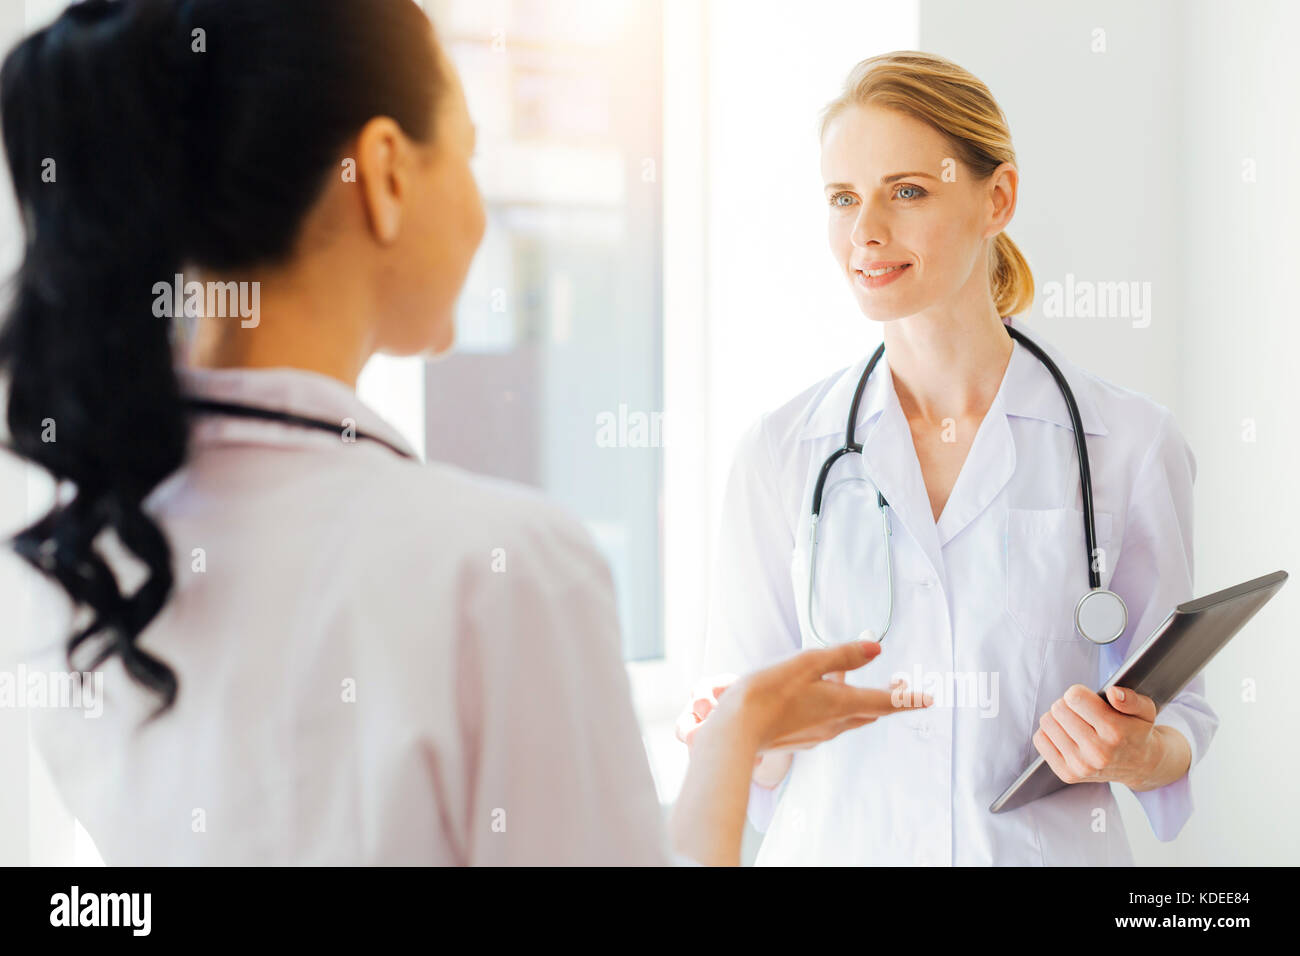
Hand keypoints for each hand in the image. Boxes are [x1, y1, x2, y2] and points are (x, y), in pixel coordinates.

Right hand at [675, 639, 931, 758]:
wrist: (736, 731)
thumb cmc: (768, 692)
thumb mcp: (807, 663)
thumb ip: (842, 655)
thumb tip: (876, 648)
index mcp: (841, 704)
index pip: (886, 702)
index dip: (908, 699)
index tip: (928, 698)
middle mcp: (834, 724)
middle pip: (870, 712)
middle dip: (886, 699)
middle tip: (898, 684)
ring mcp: (817, 735)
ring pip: (848, 717)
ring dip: (858, 701)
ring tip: (853, 681)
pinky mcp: (800, 739)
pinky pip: (827, 722)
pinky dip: (834, 707)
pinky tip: (819, 697)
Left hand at [1033, 683, 1162, 787]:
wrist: (1140, 766)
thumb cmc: (1137, 732)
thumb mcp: (1145, 710)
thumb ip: (1130, 698)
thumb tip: (1113, 693)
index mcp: (1115, 732)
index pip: (1074, 697)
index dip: (1078, 693)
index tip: (1087, 699)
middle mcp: (1097, 752)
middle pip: (1058, 708)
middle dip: (1068, 705)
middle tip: (1082, 713)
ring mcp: (1080, 765)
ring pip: (1047, 722)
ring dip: (1058, 718)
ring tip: (1075, 724)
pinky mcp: (1067, 774)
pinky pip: (1040, 740)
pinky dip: (1049, 733)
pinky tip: (1067, 736)